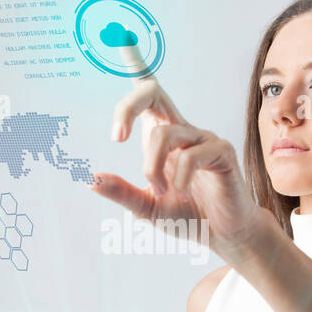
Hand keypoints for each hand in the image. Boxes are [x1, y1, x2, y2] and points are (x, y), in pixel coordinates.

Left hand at [93, 78, 275, 265]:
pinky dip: (180, 178)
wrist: (222, 235)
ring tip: (161, 192)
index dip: (130, 76)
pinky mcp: (222, 152)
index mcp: (161, 136)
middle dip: (127, 107)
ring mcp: (203, 138)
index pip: (145, 97)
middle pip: (153, 92)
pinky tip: (184, 194)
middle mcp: (181, 130)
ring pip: (164, 135)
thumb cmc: (189, 216)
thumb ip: (121, 192)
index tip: (116, 120)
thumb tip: (89, 180)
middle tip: (117, 138)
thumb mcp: (146, 206)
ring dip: (153, 168)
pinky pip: (190, 156)